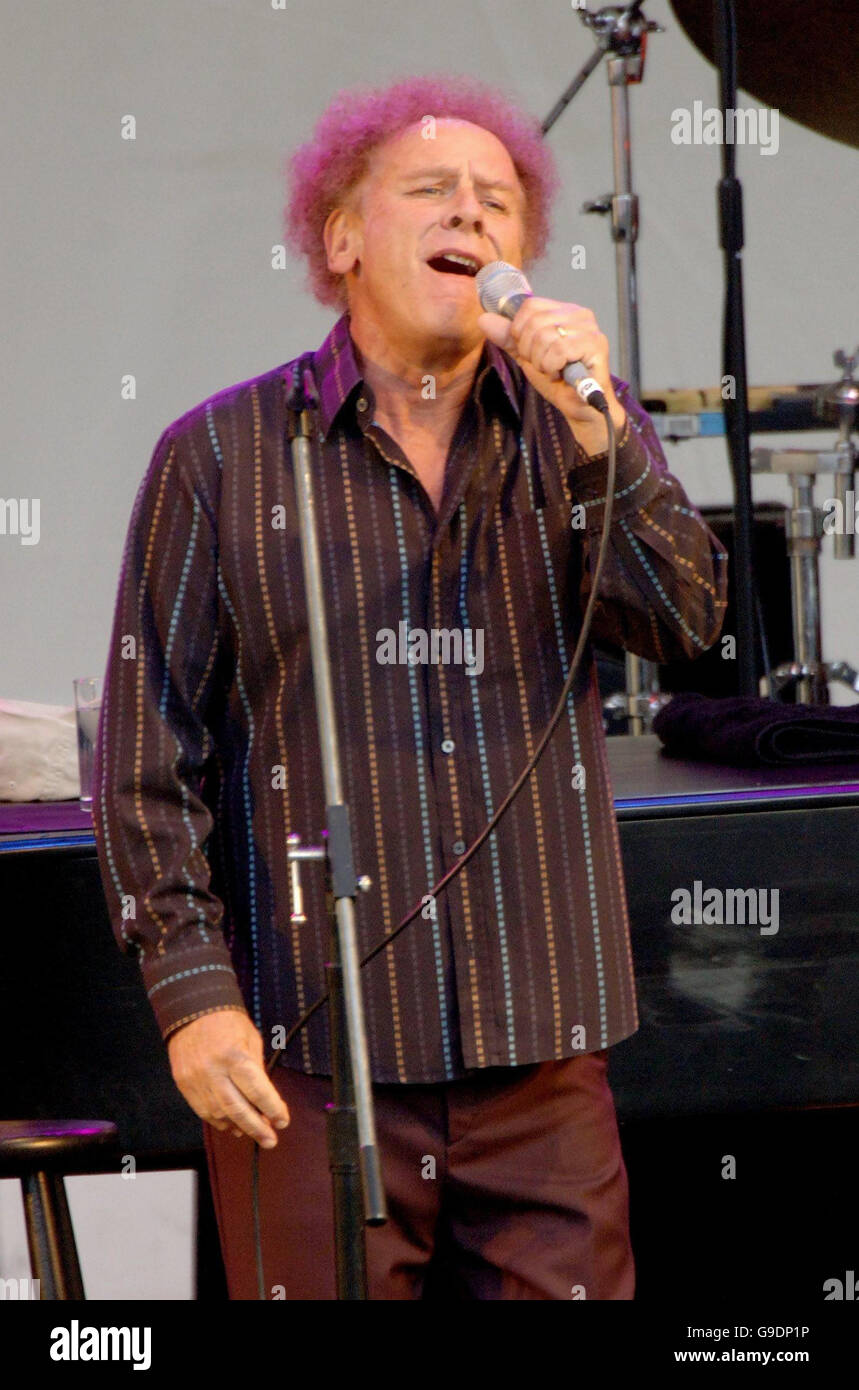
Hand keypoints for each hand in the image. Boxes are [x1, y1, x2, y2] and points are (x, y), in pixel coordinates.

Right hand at [167, 1010, 289, 1147]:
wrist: (193, 1010)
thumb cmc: (227, 1022)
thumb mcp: (251, 1040)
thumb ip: (257, 1071)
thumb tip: (265, 1102)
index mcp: (234, 1056)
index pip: (257, 1091)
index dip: (272, 1109)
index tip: (283, 1120)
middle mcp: (213, 1070)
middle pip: (237, 1109)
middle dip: (256, 1128)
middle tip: (270, 1140)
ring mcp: (196, 1079)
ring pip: (218, 1114)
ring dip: (238, 1126)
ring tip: (253, 1131)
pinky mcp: (184, 1084)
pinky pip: (202, 1111)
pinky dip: (219, 1121)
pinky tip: (232, 1125)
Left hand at [478, 297, 625, 454]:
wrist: (578, 407)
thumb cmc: (558, 380)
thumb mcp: (526, 356)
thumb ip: (507, 338)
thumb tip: (483, 319)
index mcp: (564, 311)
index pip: (529, 306)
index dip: (520, 332)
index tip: (531, 352)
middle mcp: (579, 314)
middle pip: (534, 322)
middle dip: (530, 351)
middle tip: (545, 365)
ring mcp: (589, 328)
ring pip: (545, 336)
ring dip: (542, 362)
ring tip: (555, 370)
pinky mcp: (595, 344)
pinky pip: (558, 350)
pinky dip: (553, 367)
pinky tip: (563, 374)